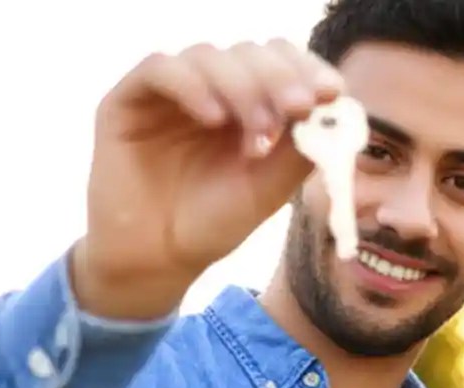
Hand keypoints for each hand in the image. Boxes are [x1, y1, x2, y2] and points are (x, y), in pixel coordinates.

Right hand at [72, 40, 344, 318]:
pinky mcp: (129, 99)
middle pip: (249, 52)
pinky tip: (213, 118)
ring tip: (257, 133)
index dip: (307, 69)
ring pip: (209, 56)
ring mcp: (170, 92)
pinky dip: (192, 86)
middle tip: (299, 106)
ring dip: (242, 87)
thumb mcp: (268, 189)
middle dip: (280, 77)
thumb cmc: (212, 223)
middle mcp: (210, 89)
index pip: (280, 62)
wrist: (158, 259)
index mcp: (248, 103)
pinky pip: (160, 69)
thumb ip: (299, 150)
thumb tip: (334, 111)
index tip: (331, 92)